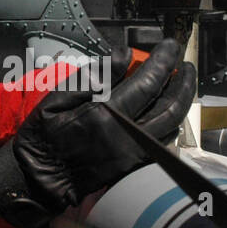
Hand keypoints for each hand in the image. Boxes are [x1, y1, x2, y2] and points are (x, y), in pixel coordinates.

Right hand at [0, 39, 196, 227]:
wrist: (39, 182)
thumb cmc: (42, 137)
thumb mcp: (55, 99)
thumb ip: (92, 76)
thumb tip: (124, 55)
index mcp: (106, 114)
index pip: (148, 81)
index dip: (163, 60)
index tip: (169, 45)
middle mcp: (127, 134)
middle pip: (171, 104)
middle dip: (184, 80)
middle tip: (187, 64)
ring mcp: (134, 152)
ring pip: (172, 124)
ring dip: (183, 101)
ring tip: (184, 83)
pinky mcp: (134, 165)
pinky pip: (164, 142)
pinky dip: (173, 123)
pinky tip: (171, 110)